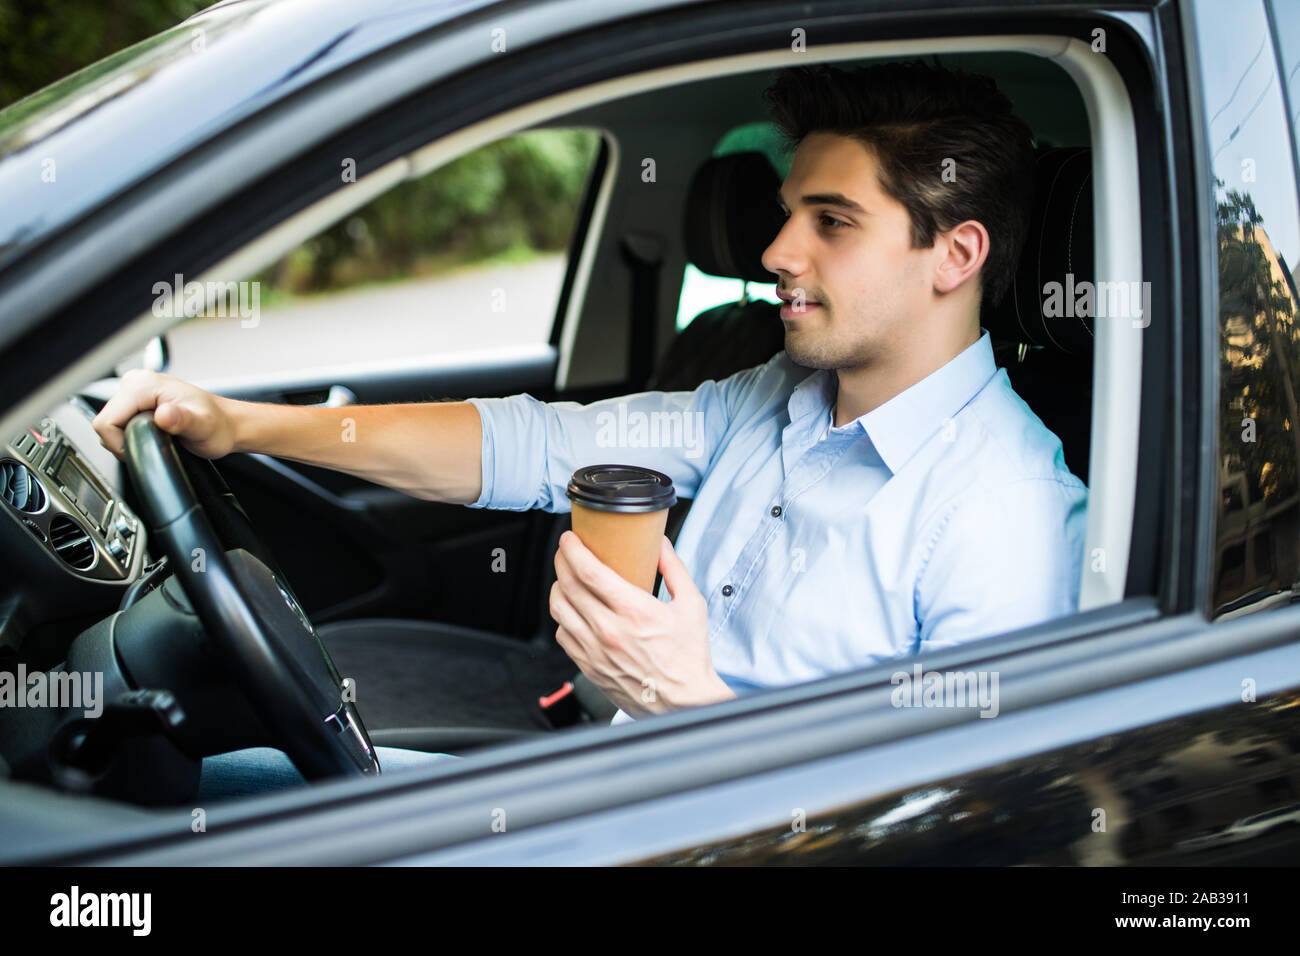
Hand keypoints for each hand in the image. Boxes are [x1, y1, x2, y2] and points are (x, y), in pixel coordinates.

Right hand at [92, 368, 237, 461]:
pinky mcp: (135, 401)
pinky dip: (132, 435)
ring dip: (129, 439)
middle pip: (105, 424)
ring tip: (158, 438)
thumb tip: (164, 415)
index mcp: (142, 385)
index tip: (146, 447)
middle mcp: (134, 383)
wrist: (226, 424)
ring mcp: (133, 391)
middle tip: (156, 443)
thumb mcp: (202, 426)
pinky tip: (154, 434)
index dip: (120, 444)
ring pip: (110, 426)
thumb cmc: (217, 425)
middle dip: (125, 442)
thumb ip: (183, 420)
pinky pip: (119, 424)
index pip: (105, 423)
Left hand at [549, 530, 733, 717]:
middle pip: (568, 586)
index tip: (570, 538)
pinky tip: (573, 611)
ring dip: (558, 587)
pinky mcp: (589, 667)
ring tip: (566, 579)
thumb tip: (659, 543)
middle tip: (566, 551)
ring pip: (559, 610)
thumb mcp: (691, 604)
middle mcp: (609, 630)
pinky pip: (563, 636)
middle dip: (561, 561)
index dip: (572, 549)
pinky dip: (563, 618)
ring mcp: (595, 651)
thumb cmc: (688, 658)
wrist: (684, 701)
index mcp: (633, 611)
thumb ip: (674, 568)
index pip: (588, 571)